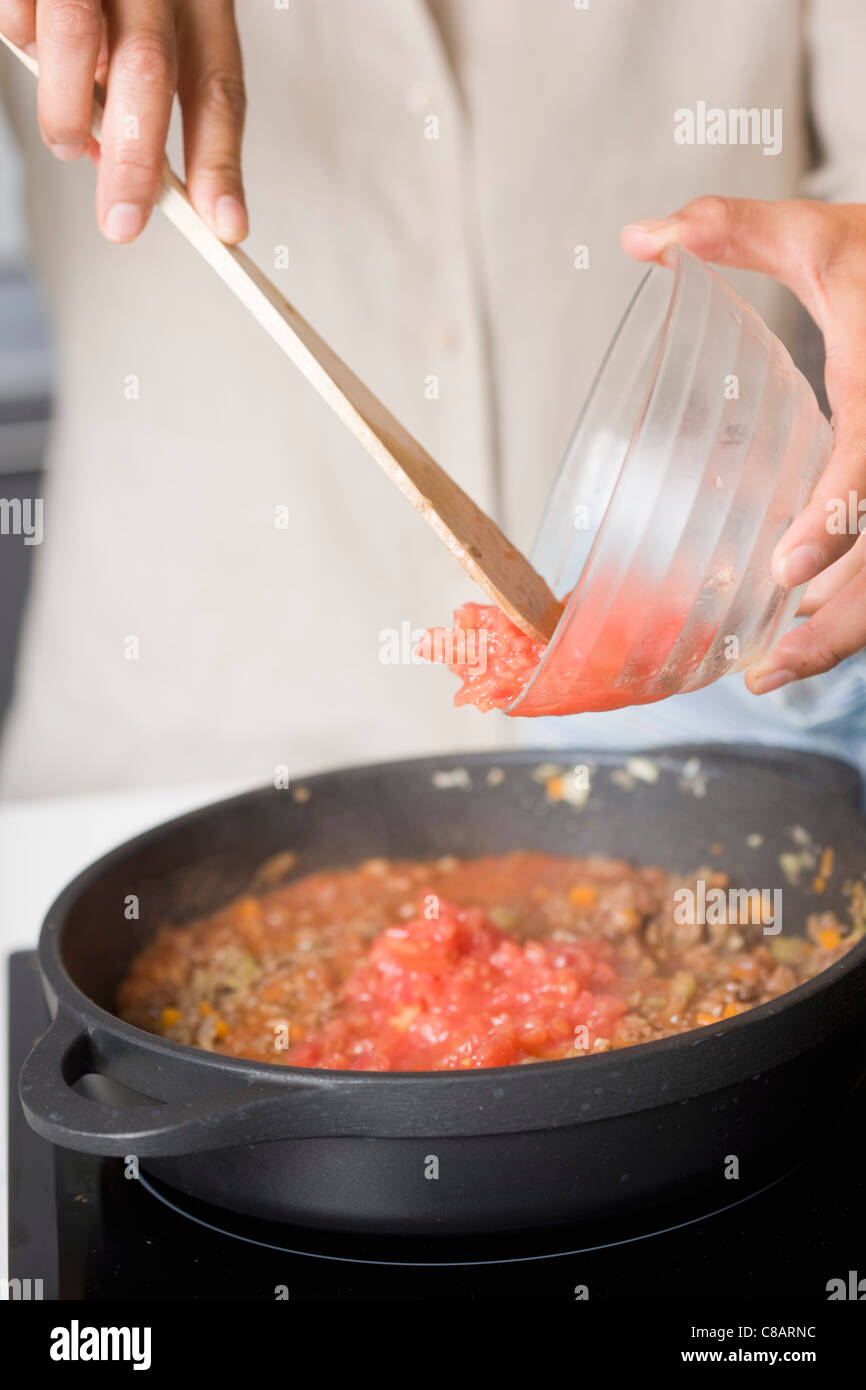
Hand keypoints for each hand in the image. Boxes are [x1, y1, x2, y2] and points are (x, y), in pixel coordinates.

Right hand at [1, 0, 246, 243]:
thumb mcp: (146, 23)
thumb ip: (142, 89)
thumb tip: (119, 166)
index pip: (219, 84)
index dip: (221, 161)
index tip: (226, 225)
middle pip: (151, 70)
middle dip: (136, 159)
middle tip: (124, 223)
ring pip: (78, 38)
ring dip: (66, 111)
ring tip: (65, 144)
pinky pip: (22, 12)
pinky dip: (23, 41)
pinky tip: (28, 45)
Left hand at [621, 196, 865, 695]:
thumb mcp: (826, 236)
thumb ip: (735, 229)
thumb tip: (638, 236)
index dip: (837, 518)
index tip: (785, 568)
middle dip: (838, 626)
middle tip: (764, 671)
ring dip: (845, 630)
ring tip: (773, 668)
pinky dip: (856, 599)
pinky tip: (806, 618)